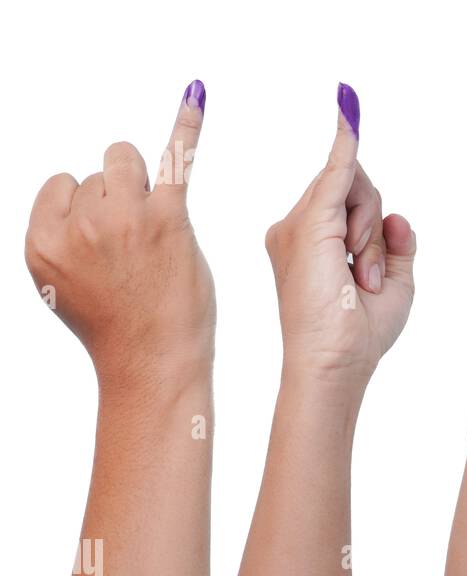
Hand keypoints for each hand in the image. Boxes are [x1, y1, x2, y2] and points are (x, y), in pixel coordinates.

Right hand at [25, 80, 213, 378]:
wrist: (153, 362)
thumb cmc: (117, 324)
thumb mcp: (63, 281)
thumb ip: (62, 236)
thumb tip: (75, 189)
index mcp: (41, 241)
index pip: (62, 184)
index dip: (90, 209)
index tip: (108, 246)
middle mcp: (78, 225)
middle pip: (97, 171)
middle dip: (118, 196)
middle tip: (137, 245)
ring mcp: (123, 218)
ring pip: (126, 159)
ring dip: (142, 184)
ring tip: (155, 231)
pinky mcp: (168, 219)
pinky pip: (175, 157)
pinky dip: (186, 123)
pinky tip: (195, 94)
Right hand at [265, 84, 416, 382]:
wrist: (334, 365)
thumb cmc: (360, 335)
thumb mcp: (396, 286)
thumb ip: (399, 247)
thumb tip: (398, 216)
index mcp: (313, 243)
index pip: (351, 201)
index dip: (368, 206)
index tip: (355, 123)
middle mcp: (296, 228)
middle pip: (355, 190)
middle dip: (375, 229)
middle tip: (370, 278)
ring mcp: (297, 224)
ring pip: (356, 188)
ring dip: (373, 234)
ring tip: (361, 278)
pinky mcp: (309, 222)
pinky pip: (340, 171)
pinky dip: (348, 140)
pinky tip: (350, 108)